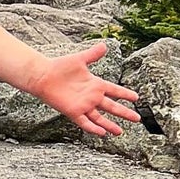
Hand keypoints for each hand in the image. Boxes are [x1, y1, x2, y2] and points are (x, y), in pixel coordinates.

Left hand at [27, 42, 141, 135]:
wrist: (42, 75)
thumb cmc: (60, 66)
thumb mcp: (79, 59)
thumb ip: (92, 54)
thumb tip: (104, 45)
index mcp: (95, 84)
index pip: (114, 90)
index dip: (125, 94)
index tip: (136, 98)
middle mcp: (91, 96)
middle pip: (111, 106)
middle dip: (124, 112)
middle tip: (137, 118)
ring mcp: (83, 105)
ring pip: (100, 117)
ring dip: (110, 125)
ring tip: (120, 132)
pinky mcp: (73, 111)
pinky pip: (85, 122)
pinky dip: (93, 128)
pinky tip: (102, 133)